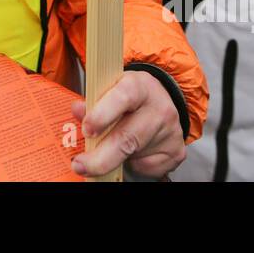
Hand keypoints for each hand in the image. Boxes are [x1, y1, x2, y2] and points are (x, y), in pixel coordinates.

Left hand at [70, 71, 185, 178]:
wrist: (161, 100)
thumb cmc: (129, 96)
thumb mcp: (111, 89)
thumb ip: (93, 101)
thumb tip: (78, 110)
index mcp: (140, 86)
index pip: (123, 97)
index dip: (102, 115)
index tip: (86, 130)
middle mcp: (159, 108)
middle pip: (128, 138)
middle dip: (100, 157)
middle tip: (80, 165)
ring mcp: (170, 131)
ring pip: (134, 155)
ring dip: (114, 159)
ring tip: (108, 151)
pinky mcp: (176, 152)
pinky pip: (146, 166)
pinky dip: (133, 163)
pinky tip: (133, 151)